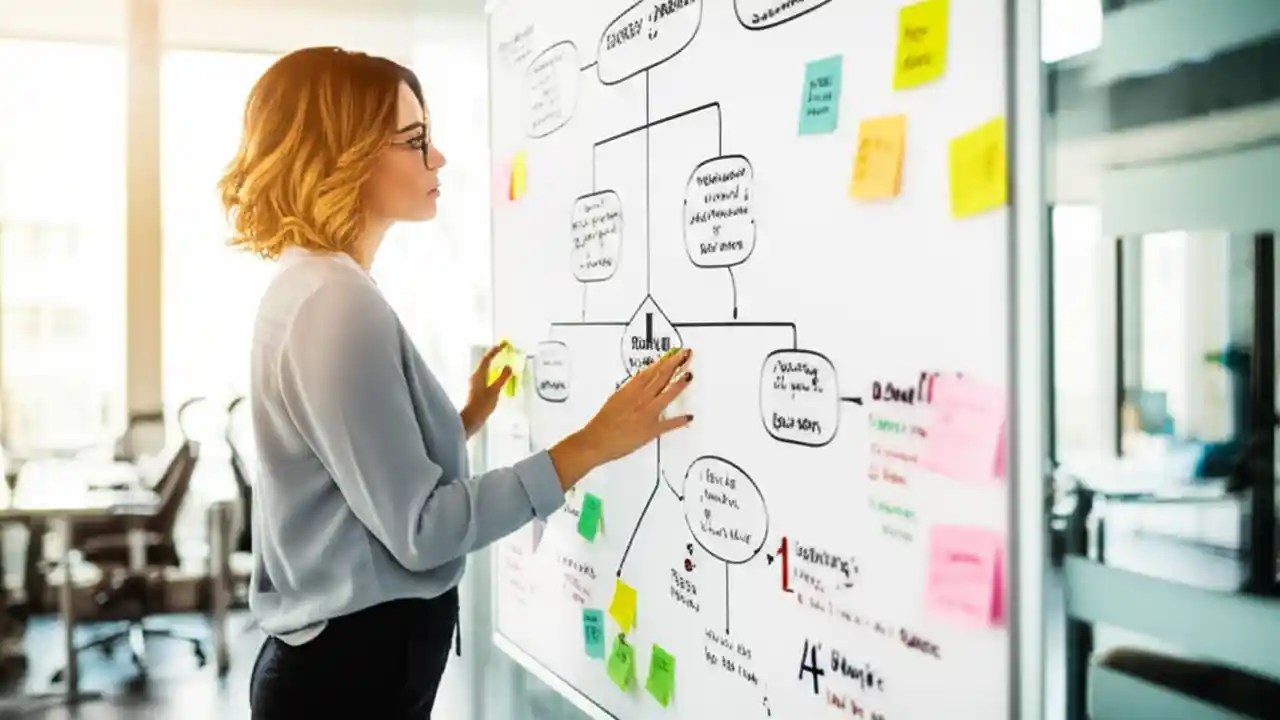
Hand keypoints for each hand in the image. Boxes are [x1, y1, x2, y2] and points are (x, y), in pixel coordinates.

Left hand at [460, 341, 513, 438]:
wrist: (471, 420)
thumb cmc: (481, 405)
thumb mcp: (494, 391)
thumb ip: (502, 378)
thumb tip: (508, 367)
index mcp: (478, 374)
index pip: (487, 358)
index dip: (495, 350)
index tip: (504, 344)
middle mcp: (475, 376)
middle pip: (485, 362)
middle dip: (495, 355)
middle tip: (504, 350)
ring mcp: (475, 383)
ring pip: (485, 369)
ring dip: (494, 364)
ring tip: (503, 361)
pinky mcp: (477, 390)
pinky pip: (486, 376)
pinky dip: (493, 372)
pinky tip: (498, 377)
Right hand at [549, 348, 692, 489]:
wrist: (596, 441)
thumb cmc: (602, 423)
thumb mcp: (615, 399)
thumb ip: (629, 391)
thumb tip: (639, 384)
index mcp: (630, 390)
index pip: (651, 370)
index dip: (665, 360)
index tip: (673, 353)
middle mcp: (640, 399)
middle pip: (662, 376)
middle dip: (676, 364)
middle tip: (686, 355)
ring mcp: (647, 413)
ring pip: (668, 394)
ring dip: (680, 383)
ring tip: (689, 375)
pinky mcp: (651, 430)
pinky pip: (669, 424)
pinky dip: (680, 421)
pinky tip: (688, 417)